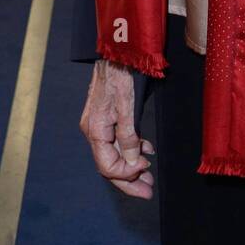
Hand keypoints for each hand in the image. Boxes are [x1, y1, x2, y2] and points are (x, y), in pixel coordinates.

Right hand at [79, 58, 155, 198]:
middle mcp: (94, 130)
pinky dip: (132, 149)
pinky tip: (146, 151)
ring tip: (149, 177)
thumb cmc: (120, 74)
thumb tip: (132, 162)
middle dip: (129, 181)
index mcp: (95, 130)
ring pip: (115, 154)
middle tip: (148, 192)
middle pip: (110, 165)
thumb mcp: (127, 106)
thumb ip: (128, 135)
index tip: (145, 170)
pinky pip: (118, 141)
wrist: (116, 51)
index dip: (126, 174)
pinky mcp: (108, 118)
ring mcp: (100, 125)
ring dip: (132, 167)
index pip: (107, 166)